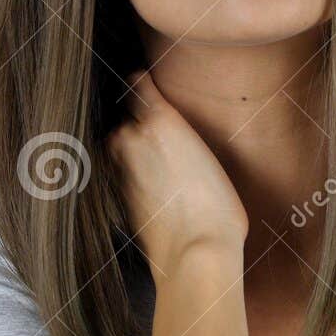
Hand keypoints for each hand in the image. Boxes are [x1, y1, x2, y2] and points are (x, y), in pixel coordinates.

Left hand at [106, 70, 248, 275]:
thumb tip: (174, 147)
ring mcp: (120, 168)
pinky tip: (156, 193)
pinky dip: (133, 178)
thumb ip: (183, 142)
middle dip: (138, 126)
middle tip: (161, 140)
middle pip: (126, 119)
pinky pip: (122, 175)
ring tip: (159, 170)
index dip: (139, 84)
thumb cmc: (218, 209)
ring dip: (132, 153)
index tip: (140, 83)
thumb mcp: (210, 160)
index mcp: (161, 119)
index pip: (136, 84)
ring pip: (120, 148)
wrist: (195, 252)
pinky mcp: (116, 196)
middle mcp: (132, 138)